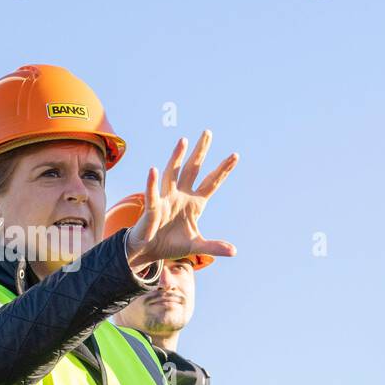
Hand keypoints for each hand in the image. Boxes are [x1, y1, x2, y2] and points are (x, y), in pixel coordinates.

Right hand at [125, 130, 237, 270]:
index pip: (211, 183)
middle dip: (200, 152)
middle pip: (192, 170)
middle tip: (208, 132)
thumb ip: (214, 246)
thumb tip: (234, 251)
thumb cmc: (171, 244)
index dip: (222, 170)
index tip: (235, 156)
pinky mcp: (153, 208)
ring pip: (172, 174)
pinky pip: (153, 194)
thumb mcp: (196, 246)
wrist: (149, 251)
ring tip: (183, 140)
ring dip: (176, 157)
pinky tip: (153, 170)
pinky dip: (152, 183)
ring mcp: (166, 199)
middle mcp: (181, 196)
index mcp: (195, 203)